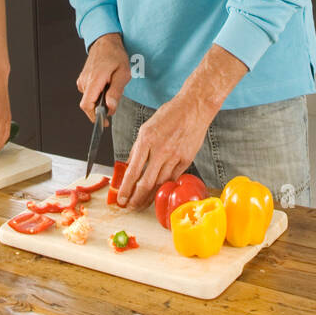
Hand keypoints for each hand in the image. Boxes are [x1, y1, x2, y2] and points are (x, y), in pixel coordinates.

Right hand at [76, 33, 131, 123]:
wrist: (106, 42)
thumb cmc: (116, 56)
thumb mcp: (123, 73)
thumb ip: (116, 92)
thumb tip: (110, 108)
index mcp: (94, 79)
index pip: (87, 105)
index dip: (94, 116)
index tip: (104, 122)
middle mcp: (85, 80)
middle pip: (87, 105)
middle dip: (99, 109)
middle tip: (112, 102)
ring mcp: (82, 79)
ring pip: (89, 99)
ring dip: (99, 100)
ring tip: (110, 88)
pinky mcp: (82, 79)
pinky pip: (88, 93)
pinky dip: (96, 94)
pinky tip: (105, 85)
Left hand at [117, 89, 217, 210]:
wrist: (194, 108)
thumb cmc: (170, 114)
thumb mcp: (147, 127)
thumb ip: (138, 148)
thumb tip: (129, 165)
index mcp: (146, 140)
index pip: (133, 171)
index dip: (126, 189)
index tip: (121, 198)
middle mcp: (160, 150)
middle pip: (146, 183)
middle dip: (136, 199)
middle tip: (131, 206)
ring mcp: (174, 156)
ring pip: (160, 184)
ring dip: (149, 197)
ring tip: (142, 204)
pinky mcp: (186, 160)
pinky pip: (173, 178)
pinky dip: (165, 187)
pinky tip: (159, 193)